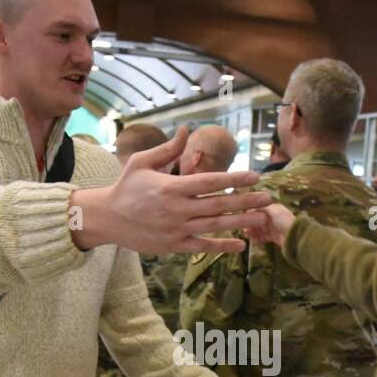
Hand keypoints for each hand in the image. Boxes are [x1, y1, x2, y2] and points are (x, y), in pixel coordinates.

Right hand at [69, 125, 273, 253]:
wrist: (107, 218)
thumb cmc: (125, 187)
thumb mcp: (142, 163)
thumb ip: (168, 148)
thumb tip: (187, 129)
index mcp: (172, 187)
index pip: (210, 182)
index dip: (234, 179)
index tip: (255, 176)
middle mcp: (177, 209)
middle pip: (218, 205)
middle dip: (246, 201)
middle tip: (269, 198)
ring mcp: (176, 229)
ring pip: (214, 226)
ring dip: (240, 222)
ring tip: (261, 217)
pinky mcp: (173, 246)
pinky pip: (202, 247)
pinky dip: (221, 246)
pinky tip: (240, 244)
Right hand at [243, 202, 295, 246]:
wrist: (295, 236)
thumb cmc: (284, 220)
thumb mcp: (273, 210)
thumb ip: (261, 208)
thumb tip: (250, 208)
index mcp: (274, 208)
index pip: (258, 209)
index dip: (250, 212)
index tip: (242, 216)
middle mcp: (273, 217)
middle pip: (258, 220)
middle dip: (250, 223)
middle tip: (244, 228)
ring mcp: (273, 228)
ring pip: (259, 229)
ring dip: (253, 231)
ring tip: (247, 235)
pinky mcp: (274, 237)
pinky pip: (263, 237)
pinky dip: (258, 238)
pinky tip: (253, 240)